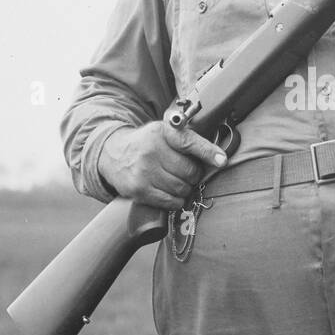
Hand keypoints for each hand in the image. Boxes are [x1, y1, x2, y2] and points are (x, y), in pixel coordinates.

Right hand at [98, 119, 227, 208]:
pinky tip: (170, 192)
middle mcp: (152, 150)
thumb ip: (188, 140)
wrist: (112, 153)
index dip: (208, 152)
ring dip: (184, 189)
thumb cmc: (146, 144)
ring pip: (181, 188)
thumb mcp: (164, 132)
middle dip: (193, 175)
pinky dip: (175, 200)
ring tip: (175, 181)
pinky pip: (170, 202)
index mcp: (162, 133)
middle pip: (189, 172)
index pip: (190, 143)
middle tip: (186, 172)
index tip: (222, 160)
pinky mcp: (139, 189)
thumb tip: (218, 158)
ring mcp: (144, 171)